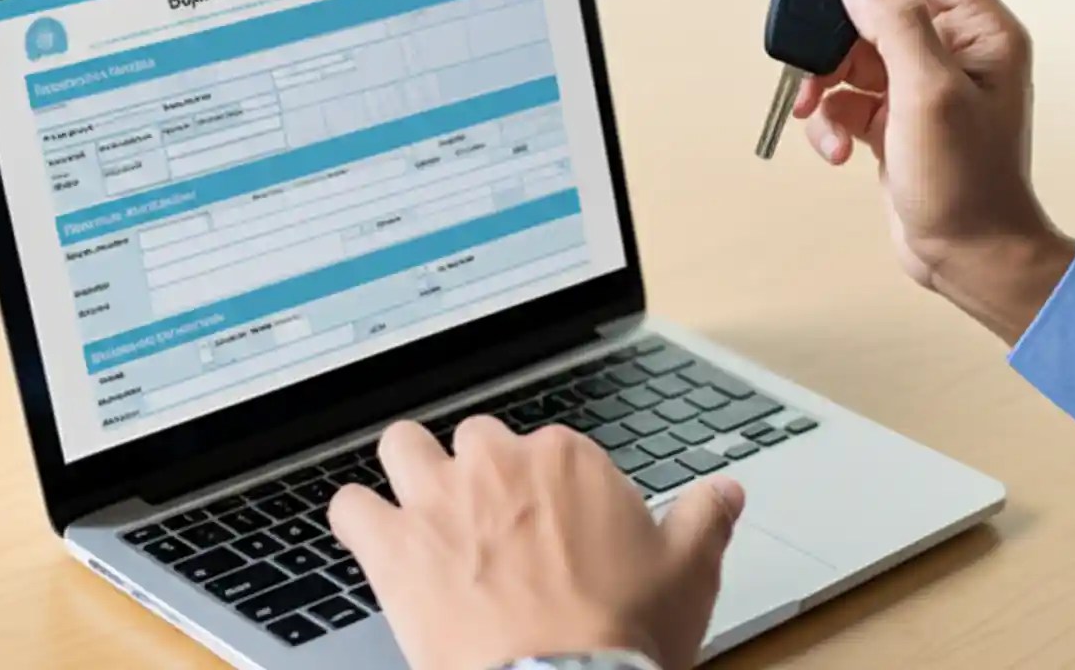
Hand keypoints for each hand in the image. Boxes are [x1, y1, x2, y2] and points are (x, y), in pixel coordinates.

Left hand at [328, 418, 745, 669]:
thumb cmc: (621, 634)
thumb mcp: (687, 572)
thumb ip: (705, 518)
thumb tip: (725, 491)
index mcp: (565, 460)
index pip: (548, 447)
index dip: (550, 487)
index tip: (555, 525)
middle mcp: (497, 464)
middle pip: (475, 441)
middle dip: (479, 472)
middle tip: (491, 521)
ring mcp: (438, 500)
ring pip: (403, 447)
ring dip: (408, 470)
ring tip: (421, 508)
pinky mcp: (392, 547)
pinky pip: (349, 509)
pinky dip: (356, 519)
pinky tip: (369, 535)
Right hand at [793, 0, 1074, 344]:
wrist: (965, 254)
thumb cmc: (968, 185)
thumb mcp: (929, 95)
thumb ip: (895, 27)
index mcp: (979, 33)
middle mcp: (952, 54)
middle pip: (876, 10)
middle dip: (834, 37)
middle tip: (809, 57)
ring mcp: (920, 89)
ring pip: (851, 58)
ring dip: (824, 86)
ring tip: (814, 114)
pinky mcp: (893, 122)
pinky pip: (846, 101)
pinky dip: (830, 123)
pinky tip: (834, 150)